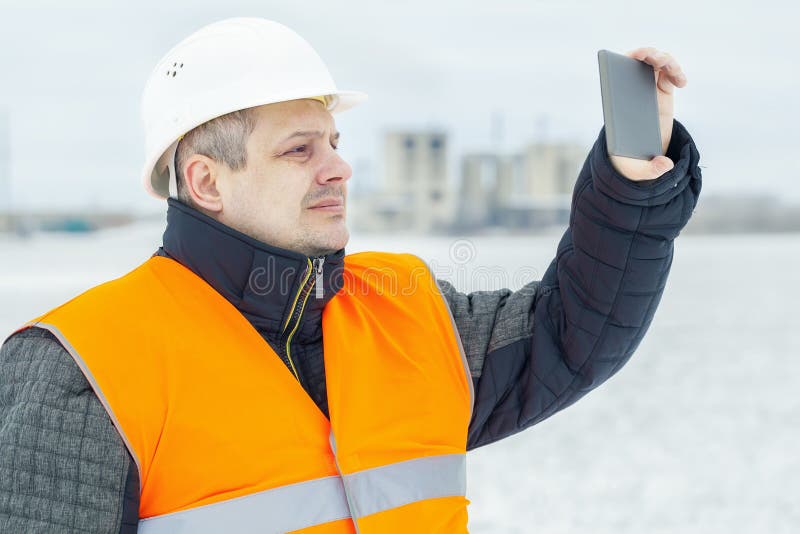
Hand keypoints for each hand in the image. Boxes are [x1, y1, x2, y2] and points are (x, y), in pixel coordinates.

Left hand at [608, 47, 687, 181]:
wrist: (644, 159)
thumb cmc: (634, 163)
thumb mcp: (639, 171)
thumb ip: (651, 170)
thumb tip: (666, 165)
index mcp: (618, 109)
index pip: (613, 81)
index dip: (619, 64)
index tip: (631, 58)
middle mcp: (630, 95)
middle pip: (635, 65)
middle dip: (645, 55)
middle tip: (654, 58)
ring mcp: (647, 91)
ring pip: (654, 65)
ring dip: (664, 59)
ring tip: (675, 72)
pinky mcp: (662, 93)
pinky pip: (668, 73)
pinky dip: (676, 71)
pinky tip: (682, 81)